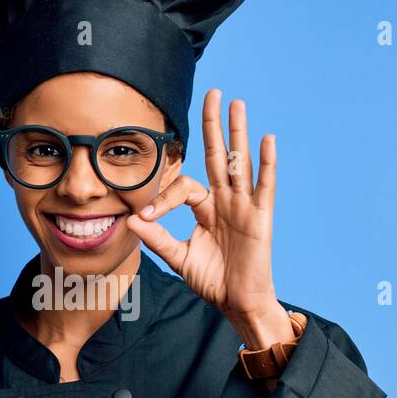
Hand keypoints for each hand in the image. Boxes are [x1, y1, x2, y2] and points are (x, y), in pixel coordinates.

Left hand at [125, 89, 295, 349]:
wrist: (238, 304)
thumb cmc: (213, 281)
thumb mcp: (179, 258)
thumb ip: (158, 239)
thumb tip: (131, 220)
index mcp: (206, 210)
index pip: (185, 187)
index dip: (164, 197)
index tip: (146, 214)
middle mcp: (226, 202)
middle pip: (218, 156)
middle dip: (214, 126)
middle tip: (213, 93)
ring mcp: (244, 206)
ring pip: (240, 163)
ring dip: (238, 133)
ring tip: (237, 104)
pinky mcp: (261, 217)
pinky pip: (264, 186)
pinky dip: (265, 163)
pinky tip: (265, 139)